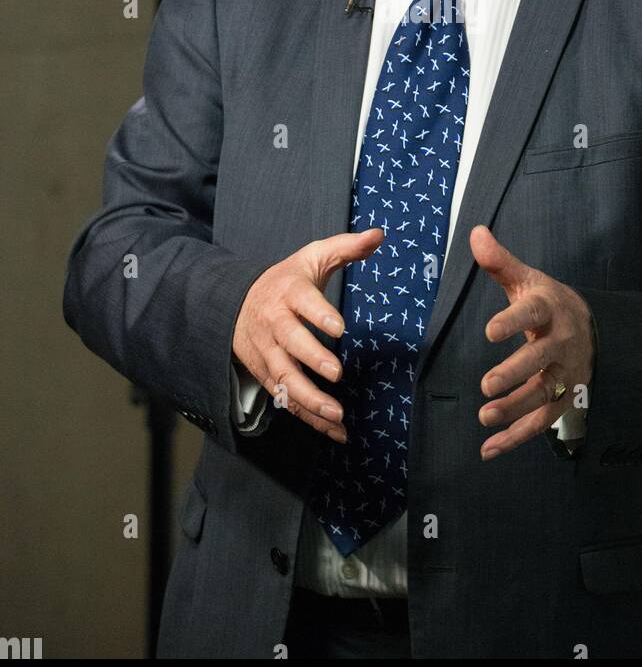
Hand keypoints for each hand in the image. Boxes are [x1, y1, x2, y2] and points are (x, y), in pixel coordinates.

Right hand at [232, 228, 383, 442]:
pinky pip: (286, 399)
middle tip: (336, 373)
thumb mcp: (312, 258)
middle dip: (311, 359)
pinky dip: (308, 417)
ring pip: (284, 378)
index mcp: (288, 292)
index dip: (319, 314)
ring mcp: (267, 352)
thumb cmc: (286, 280)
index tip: (339, 327)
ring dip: (309, 399)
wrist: (237, 303)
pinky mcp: (267, 375)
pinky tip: (333, 431)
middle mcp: (274, 323)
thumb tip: (378, 234)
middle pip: (289, 343)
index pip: (302, 302)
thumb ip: (346, 247)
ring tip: (336, 414)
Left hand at [470, 224, 593, 459]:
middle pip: (539, 361)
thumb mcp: (528, 280)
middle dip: (514, 374)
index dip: (513, 321)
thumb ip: (500, 262)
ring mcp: (564, 375)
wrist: (593, 328)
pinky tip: (489, 449)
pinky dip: (516, 437)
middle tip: (487, 385)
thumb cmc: (549, 302)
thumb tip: (475, 233)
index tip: (490, 330)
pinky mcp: (563, 399)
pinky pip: (542, 422)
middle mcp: (560, 343)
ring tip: (485, 417)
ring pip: (542, 395)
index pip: (532, 313)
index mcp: (549, 309)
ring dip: (514, 409)